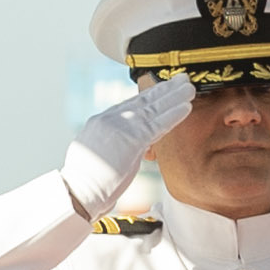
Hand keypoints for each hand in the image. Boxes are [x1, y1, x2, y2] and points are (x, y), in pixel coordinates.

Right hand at [61, 77, 198, 217]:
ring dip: (173, 97)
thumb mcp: (102, 153)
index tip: (166, 86)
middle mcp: (110, 119)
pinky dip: (173, 115)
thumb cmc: (91, 180)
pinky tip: (186, 107)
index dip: (151, 94)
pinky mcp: (130, 139)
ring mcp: (119, 127)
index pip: (131, 104)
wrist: (79, 190)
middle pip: (142, 100)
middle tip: (183, 78)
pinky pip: (156, 125)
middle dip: (164, 88)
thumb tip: (131, 143)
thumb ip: (117, 142)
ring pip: (152, 108)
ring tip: (190, 88)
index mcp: (102, 121)